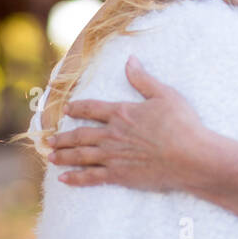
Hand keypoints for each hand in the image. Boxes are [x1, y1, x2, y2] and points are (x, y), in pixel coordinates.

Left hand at [45, 56, 205, 192]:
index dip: (77, 108)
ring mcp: (112, 156)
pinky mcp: (118, 175)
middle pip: (80, 135)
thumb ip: (143, 79)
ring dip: (63, 156)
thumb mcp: (164, 94)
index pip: (92, 109)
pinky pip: (91, 177)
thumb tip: (130, 60)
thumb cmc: (181, 124)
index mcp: (121, 113)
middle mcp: (111, 134)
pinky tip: (63, 179)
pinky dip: (75, 178)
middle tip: (47, 140)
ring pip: (80, 156)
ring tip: (50, 157)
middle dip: (62, 137)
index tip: (66, 110)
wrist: (189, 156)